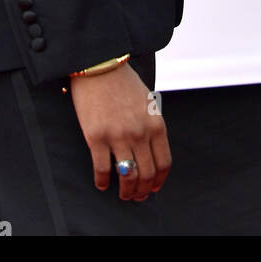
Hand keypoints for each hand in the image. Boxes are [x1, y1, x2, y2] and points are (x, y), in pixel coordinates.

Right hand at [70, 61, 169, 201]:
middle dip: (143, 191)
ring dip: (126, 191)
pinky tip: (102, 184)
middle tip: (137, 196)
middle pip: (147, 174)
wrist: (99, 64)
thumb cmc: (123, 83)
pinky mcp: (97, 137)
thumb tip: (151, 153)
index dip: (159, 181)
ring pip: (128, 176)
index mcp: (156, 125)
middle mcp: (140, 133)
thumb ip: (151, 126)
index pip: (164, 163)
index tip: (154, 188)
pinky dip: (103, 182)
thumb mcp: (148, 103)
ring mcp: (119, 136)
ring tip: (122, 194)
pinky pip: (102, 169)